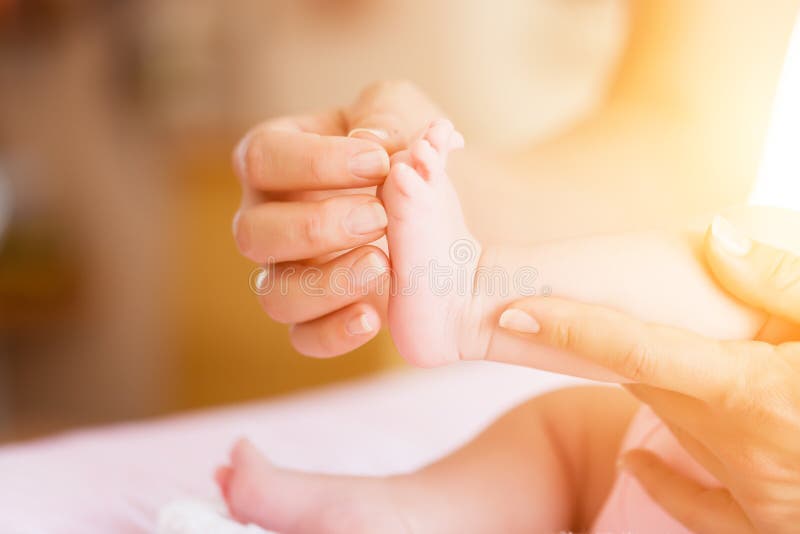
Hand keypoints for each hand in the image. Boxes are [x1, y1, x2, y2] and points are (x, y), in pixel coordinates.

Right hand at [232, 81, 443, 356]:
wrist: (441, 205)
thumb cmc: (406, 151)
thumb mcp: (402, 113)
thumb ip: (385, 116)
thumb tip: (368, 141)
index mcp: (276, 158)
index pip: (262, 158)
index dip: (315, 162)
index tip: (378, 162)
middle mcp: (268, 218)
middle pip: (253, 233)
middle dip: (318, 226)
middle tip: (379, 217)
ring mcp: (286, 272)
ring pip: (273, 294)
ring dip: (326, 282)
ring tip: (382, 262)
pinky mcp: (317, 316)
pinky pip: (305, 338)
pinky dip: (334, 332)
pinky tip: (373, 315)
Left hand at [497, 211, 799, 532]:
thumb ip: (785, 281)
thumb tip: (715, 239)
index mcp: (751, 393)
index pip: (631, 351)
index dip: (566, 327)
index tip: (512, 311)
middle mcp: (737, 446)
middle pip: (642, 383)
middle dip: (604, 345)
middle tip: (573, 308)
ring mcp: (754, 494)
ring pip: (668, 425)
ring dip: (645, 388)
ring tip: (632, 350)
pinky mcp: (770, 525)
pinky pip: (696, 504)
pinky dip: (664, 478)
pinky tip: (639, 459)